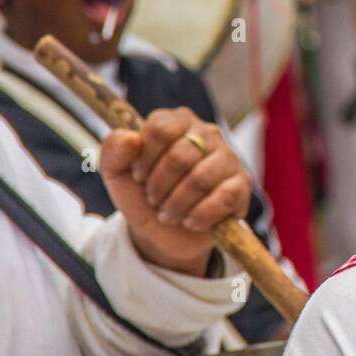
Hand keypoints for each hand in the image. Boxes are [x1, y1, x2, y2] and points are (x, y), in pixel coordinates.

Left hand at [100, 107, 250, 276]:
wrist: (166, 234)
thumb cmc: (144, 196)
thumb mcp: (118, 176)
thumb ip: (113, 152)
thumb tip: (130, 138)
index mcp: (177, 121)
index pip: (161, 128)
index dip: (145, 159)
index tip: (139, 176)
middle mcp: (207, 132)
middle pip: (180, 156)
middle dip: (159, 187)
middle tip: (154, 199)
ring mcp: (228, 157)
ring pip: (201, 179)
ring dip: (177, 205)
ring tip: (169, 214)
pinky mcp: (242, 183)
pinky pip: (223, 197)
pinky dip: (199, 216)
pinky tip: (190, 221)